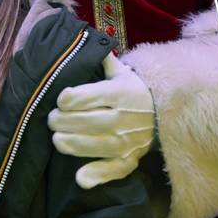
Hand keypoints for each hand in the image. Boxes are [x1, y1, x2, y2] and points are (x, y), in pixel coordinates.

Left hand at [48, 53, 154, 189]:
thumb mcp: (122, 72)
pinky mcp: (131, 159)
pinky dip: (98, 175)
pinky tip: (80, 179)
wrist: (165, 113)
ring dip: (75, 145)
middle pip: (93, 121)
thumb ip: (101, 59)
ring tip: (57, 141)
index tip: (60, 99)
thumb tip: (79, 39)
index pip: (94, 95)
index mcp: (123, 92)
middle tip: (52, 120)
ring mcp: (130, 140)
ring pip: (100, 145)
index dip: (72, 98)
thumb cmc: (134, 90)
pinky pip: (116, 170)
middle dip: (67, 122)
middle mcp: (127, 117)